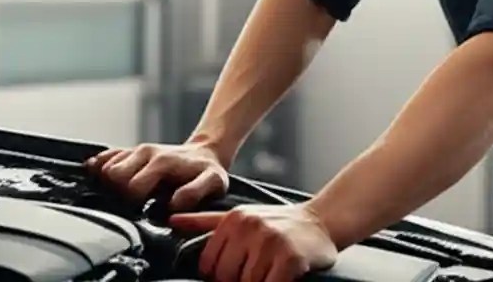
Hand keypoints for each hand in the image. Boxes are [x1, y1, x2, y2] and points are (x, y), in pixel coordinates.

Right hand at [83, 142, 228, 210]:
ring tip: (127, 193)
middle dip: (120, 194)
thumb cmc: (206, 172)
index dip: (134, 203)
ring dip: (110, 183)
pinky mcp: (129, 152)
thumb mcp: (212, 183)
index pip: (131, 186)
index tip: (143, 209)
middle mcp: (145, 153)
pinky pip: (104, 157)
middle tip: (134, 202)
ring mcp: (135, 151)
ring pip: (105, 167)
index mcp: (161, 162)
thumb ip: (193, 193)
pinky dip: (99, 168)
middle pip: (112, 176)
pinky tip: (107, 180)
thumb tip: (171, 205)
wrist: (204, 153)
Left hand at [168, 203, 337, 281]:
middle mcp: (249, 227)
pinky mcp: (290, 257)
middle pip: (226, 276)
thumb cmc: (277, 223)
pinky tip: (280, 277)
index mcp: (233, 220)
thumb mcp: (240, 216)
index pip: (209, 264)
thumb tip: (171, 220)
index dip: (219, 275)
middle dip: (238, 281)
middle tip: (256, 272)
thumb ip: (204, 222)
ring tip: (269, 272)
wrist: (322, 221)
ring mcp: (270, 242)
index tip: (236, 271)